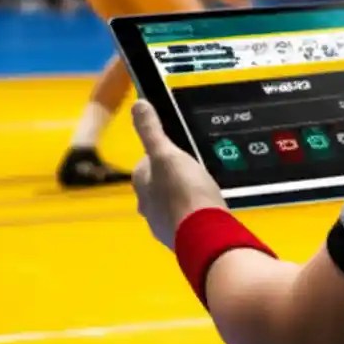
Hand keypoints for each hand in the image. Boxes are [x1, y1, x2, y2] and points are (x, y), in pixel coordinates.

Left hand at [131, 101, 226, 247]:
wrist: (205, 234)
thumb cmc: (185, 191)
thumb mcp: (168, 153)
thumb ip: (151, 130)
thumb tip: (137, 105)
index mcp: (142, 183)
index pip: (145, 163)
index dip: (162, 154)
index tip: (180, 151)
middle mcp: (146, 206)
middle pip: (157, 184)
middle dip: (173, 177)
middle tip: (195, 170)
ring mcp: (163, 224)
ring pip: (170, 203)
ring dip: (183, 197)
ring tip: (203, 189)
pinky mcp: (180, 237)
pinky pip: (185, 220)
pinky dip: (193, 213)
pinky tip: (207, 210)